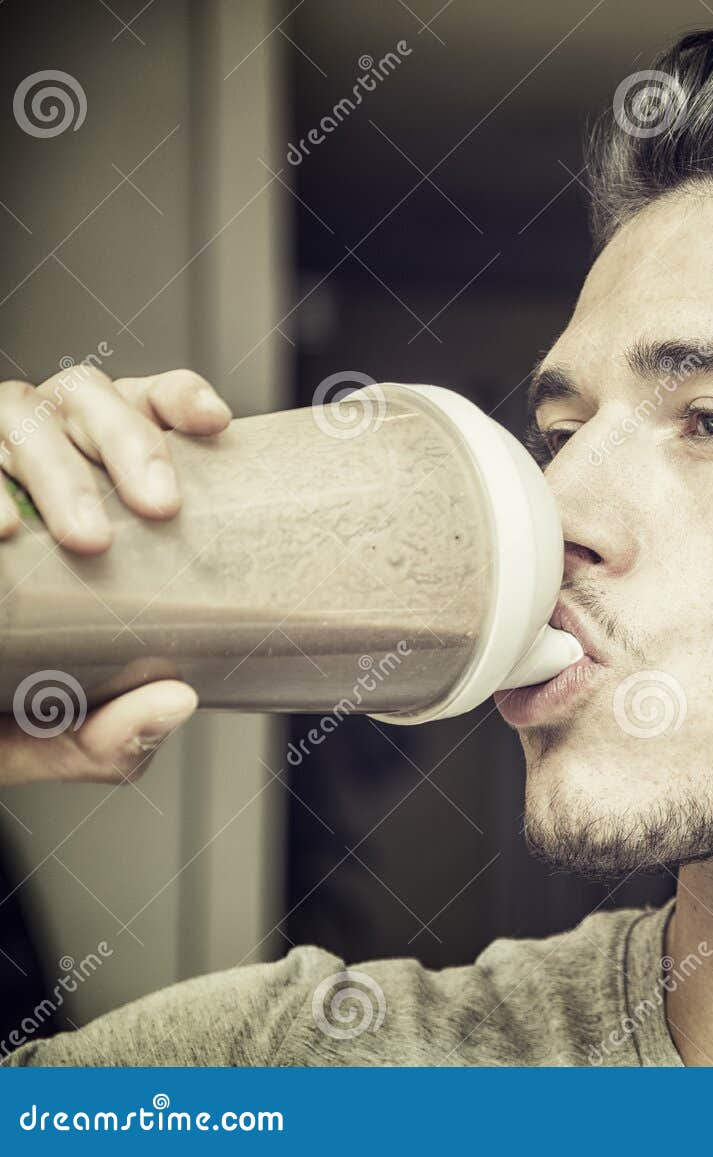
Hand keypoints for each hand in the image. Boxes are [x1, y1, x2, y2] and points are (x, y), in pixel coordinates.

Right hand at [0, 365, 231, 785]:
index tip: (214, 423)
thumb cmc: (2, 704)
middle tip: (160, 507)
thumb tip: (175, 702)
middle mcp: (35, 454)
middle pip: (89, 399)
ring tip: (85, 538)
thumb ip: (115, 735)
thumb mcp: (62, 734)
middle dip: (131, 442)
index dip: (178, 397)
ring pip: (17, 412)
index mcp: (97, 482)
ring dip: (57, 469)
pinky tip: (0, 528)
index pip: (146, 405)